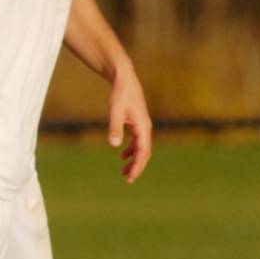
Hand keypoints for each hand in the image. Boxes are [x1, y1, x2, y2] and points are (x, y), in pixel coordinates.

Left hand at [107, 68, 151, 182]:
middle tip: (127, 179)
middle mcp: (145, 127)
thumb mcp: (115, 111)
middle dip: (137, 166)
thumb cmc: (119, 94)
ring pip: (141, 147)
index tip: (129, 177)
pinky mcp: (137, 122)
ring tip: (124, 171)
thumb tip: (114, 146)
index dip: (137, 166)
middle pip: (144, 153)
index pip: (142, 152)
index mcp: (143, 127)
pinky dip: (131, 149)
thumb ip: (115, 128)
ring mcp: (142, 125)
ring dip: (134, 159)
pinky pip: (137, 141)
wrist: (123, 79)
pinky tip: (122, 154)